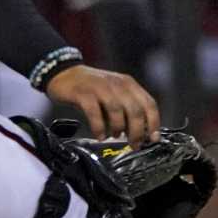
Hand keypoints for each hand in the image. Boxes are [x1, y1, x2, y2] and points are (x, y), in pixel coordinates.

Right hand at [44, 64, 160, 144]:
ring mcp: (100, 88)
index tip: (153, 138)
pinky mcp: (83, 93)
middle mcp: (117, 84)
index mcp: (128, 84)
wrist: (63, 73)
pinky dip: (98, 126)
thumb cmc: (89, 87)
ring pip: (117, 111)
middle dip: (137, 131)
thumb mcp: (112, 93)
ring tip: (114, 136)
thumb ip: (125, 108)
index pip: (149, 104)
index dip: (154, 122)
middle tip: (134, 144)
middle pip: (135, 110)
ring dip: (118, 128)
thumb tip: (137, 131)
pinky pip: (94, 112)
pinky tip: (99, 135)